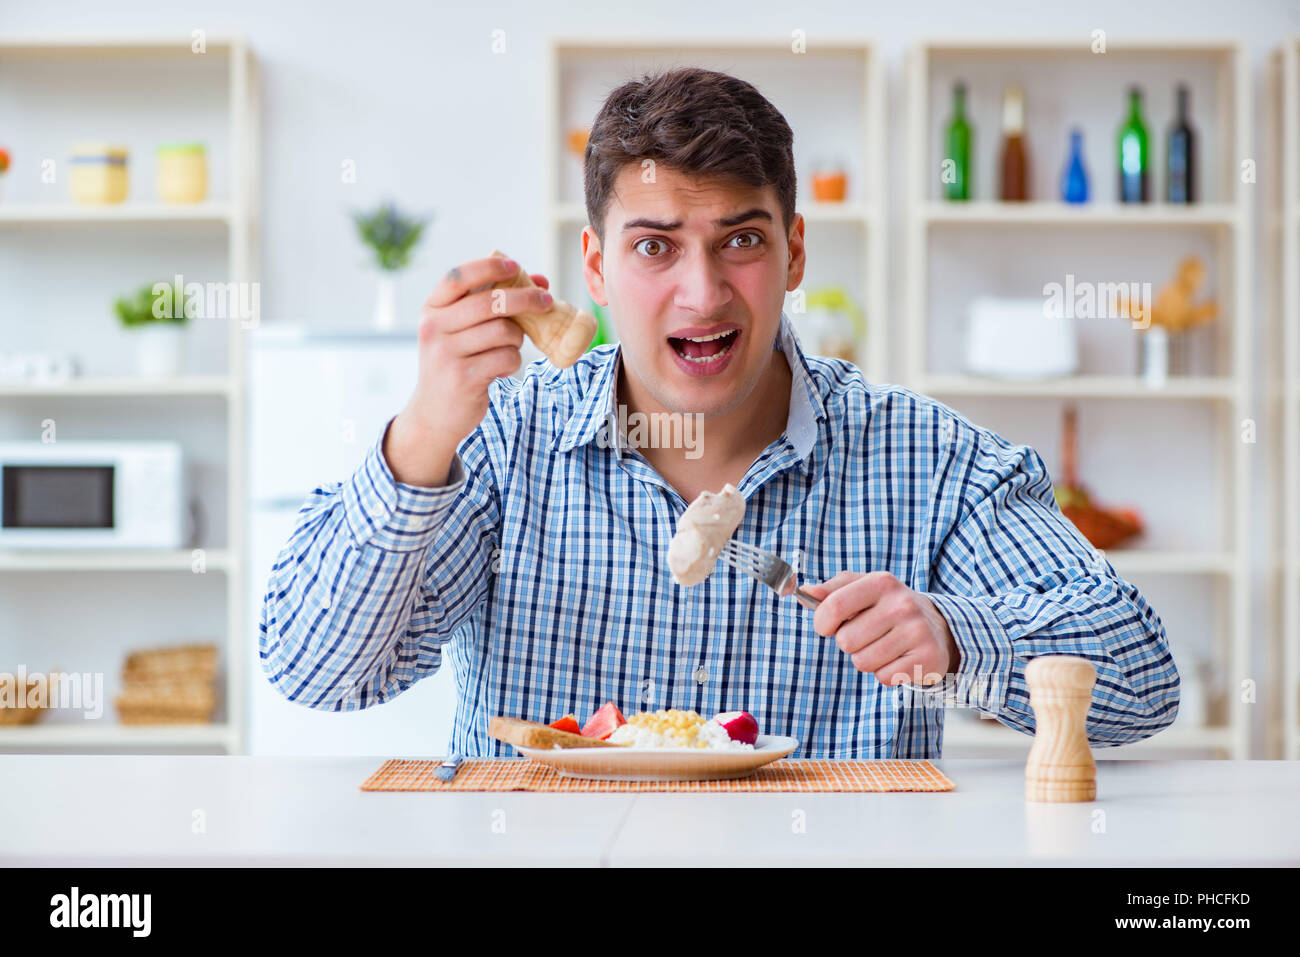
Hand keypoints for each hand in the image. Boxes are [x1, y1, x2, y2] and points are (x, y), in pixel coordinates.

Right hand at [385, 257, 551, 485]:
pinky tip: (501, 369)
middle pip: (490, 302)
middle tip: (546, 302)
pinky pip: (506, 358)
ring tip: (508, 348)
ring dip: (516, 339)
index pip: (458, 276)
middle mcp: (434, 328)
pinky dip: (512, 362)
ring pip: (503, 331)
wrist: (434, 414)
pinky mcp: (464, 377)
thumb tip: (540, 281)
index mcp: (432, 309)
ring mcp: (447, 353)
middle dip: (525, 299)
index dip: (488, 267)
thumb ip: (492, 304)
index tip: (514, 266)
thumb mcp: (460, 331)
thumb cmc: (456, 363)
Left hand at [801, 571, 960, 687]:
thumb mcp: (862, 588)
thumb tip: (805, 592)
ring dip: (866, 659)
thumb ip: (831, 589)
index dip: (822, 623)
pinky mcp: (927, 657)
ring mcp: (917, 631)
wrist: (937, 626)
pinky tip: (898, 658)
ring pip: (863, 662)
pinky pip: (884, 677)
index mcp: (881, 582)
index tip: (826, 627)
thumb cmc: (888, 606)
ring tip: (883, 646)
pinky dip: (885, 672)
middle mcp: (902, 604)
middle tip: (867, 635)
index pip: (833, 606)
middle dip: (849, 643)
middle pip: (846, 641)